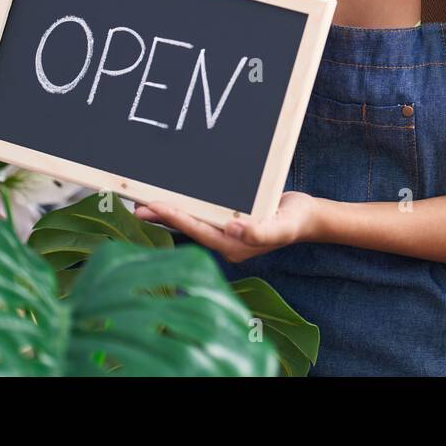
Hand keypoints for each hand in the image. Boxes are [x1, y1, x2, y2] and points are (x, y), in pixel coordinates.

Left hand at [134, 192, 320, 262]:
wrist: (307, 219)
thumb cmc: (295, 221)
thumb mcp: (282, 226)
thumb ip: (260, 231)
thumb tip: (233, 229)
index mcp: (234, 245)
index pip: (198, 230)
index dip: (175, 217)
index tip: (155, 206)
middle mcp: (226, 242)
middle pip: (189, 228)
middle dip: (164, 217)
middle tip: (138, 206)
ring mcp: (226, 234)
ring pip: (193, 222)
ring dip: (170, 213)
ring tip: (146, 204)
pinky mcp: (228, 224)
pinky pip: (202, 216)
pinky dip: (186, 208)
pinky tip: (174, 200)